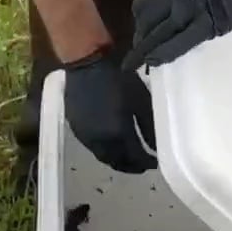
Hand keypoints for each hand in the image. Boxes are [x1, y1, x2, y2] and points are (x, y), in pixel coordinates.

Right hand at [64, 46, 157, 173]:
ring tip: (127, 157)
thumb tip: (155, 149)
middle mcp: (101, 141)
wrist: (86, 64)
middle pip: (117, 162)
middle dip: (130, 166)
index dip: (146, 163)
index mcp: (118, 133)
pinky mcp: (76, 130)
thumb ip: (148, 128)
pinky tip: (111, 144)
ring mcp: (86, 136)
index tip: (155, 163)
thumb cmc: (118, 78)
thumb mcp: (140, 100)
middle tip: (141, 166)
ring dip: (116, 160)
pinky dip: (104, 150)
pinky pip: (92, 147)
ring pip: (103, 156)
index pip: (136, 158)